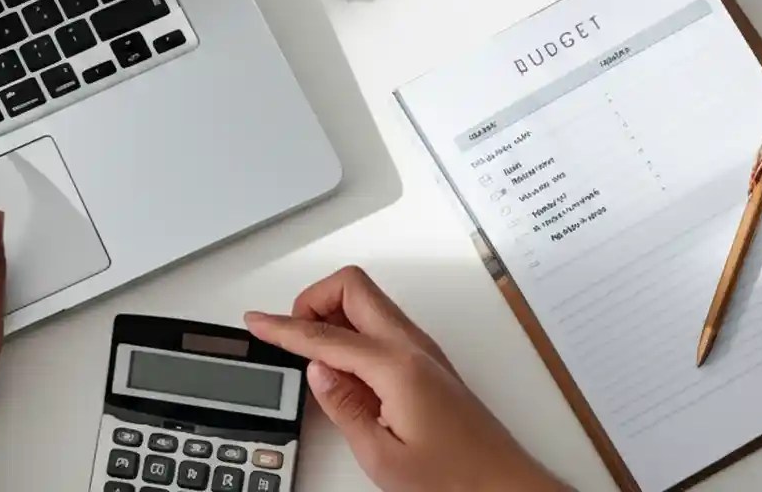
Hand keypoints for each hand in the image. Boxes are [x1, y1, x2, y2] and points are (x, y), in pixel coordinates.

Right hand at [246, 267, 566, 491]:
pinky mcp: (426, 362)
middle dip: (311, 301)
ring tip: (311, 356)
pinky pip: (379, 326)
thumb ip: (342, 405)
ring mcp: (422, 350)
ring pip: (366, 302)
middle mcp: (412, 346)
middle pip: (351, 288)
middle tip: (288, 335)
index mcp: (396, 366)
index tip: (257, 322)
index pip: (324, 335)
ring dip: (331, 316)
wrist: (504, 487)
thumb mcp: (381, 456)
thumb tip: (316, 369)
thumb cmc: (455, 478)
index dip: (283, 328)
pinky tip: (342, 370)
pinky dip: (350, 334)